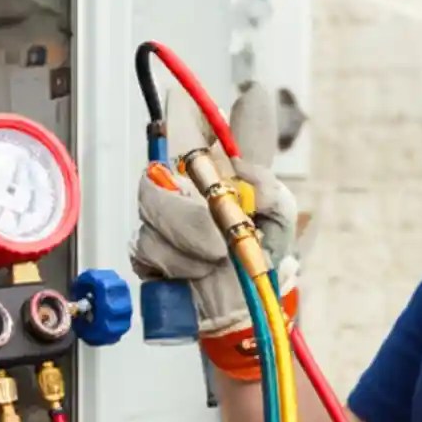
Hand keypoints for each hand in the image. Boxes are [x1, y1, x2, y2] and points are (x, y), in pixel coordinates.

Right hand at [129, 83, 301, 378]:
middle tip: (220, 237)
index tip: (188, 108)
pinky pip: (149, 244)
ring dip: (191, 240)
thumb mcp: (277, 216)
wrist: (243, 312)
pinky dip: (178, 263)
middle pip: (160, 169)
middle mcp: (181, 187)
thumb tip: (243, 155)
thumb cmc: (259, 261)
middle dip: (194, 206)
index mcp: (214, 173)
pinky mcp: (144, 248)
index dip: (185, 114)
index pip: (190, 127)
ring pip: (155, 207)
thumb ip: (264, 180)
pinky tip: (196, 274)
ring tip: (216, 260)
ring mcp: (159, 216)